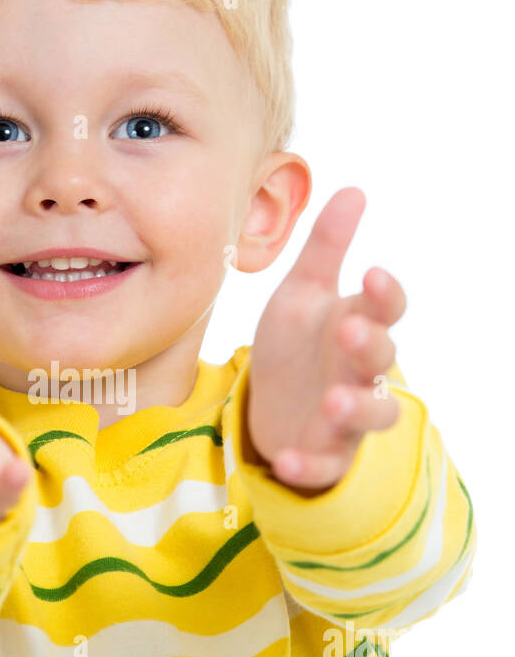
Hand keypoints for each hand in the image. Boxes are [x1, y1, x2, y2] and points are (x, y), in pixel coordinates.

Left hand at [246, 188, 405, 490]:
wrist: (270, 407)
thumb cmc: (296, 346)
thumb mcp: (302, 294)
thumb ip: (326, 249)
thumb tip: (353, 190)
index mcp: (356, 326)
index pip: (386, 309)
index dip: (384, 295)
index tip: (371, 274)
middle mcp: (360, 372)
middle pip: (382, 358)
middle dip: (370, 345)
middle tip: (348, 329)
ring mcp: (345, 418)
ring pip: (371, 417)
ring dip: (357, 408)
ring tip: (335, 399)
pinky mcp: (322, 456)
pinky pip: (323, 466)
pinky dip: (308, 465)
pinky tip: (287, 459)